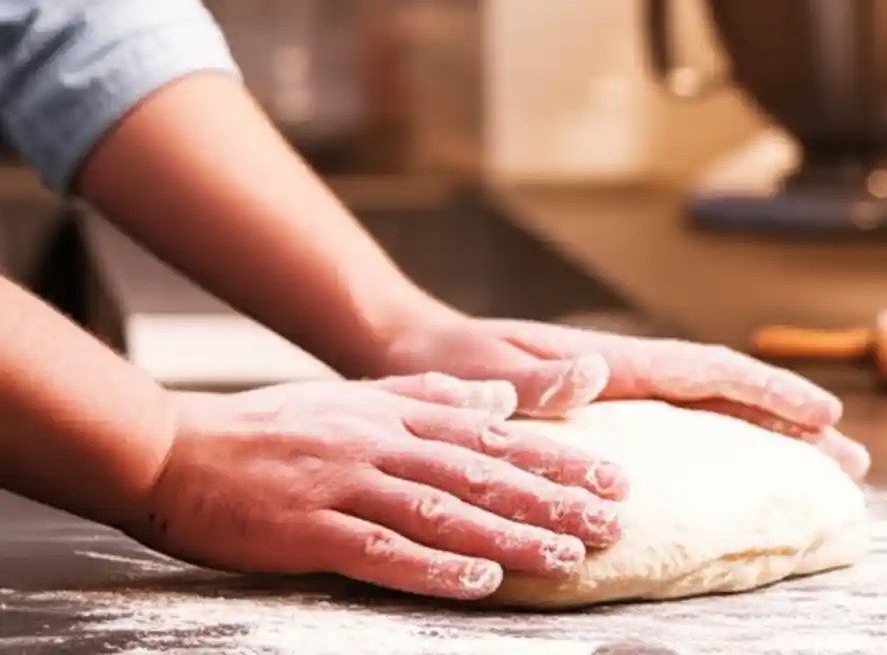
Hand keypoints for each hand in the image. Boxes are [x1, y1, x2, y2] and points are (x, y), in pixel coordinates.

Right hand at [130, 377, 627, 598]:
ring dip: (511, 538)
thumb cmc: (271, 428)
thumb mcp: (354, 399)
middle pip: (483, 475)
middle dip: (553, 500)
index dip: (556, 460)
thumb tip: (498, 400)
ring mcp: (347, 487)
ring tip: (567, 558)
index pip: (493, 439)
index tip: (610, 476)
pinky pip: (382, 552)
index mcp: (396, 417)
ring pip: (446, 513)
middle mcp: (382, 446)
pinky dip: (435, 569)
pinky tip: (481, 584)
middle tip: (612, 521)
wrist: (179, 449)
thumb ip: (429, 398)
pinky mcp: (312, 530)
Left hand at [382, 314, 870, 479]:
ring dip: (771, 434)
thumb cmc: (446, 362)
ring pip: (713, 409)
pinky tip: (745, 466)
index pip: (707, 373)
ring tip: (826, 465)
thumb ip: (535, 379)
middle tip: (852, 461)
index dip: (769, 394)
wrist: (414, 350)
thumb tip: (595, 371)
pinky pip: (683, 425)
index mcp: (611, 363)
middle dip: (793, 422)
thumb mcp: (481, 374)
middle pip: (729, 394)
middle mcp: (627, 372)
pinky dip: (727, 441)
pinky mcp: (608, 410)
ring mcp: (621, 390)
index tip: (825, 416)